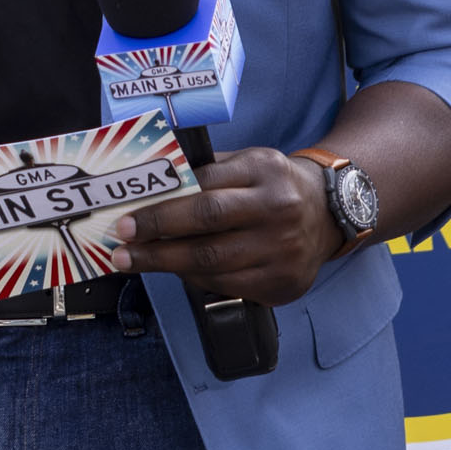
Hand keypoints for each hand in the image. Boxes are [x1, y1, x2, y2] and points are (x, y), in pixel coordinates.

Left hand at [110, 147, 340, 307]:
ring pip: (214, 263)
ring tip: (136, 262)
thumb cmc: (272, 185)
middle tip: (122, 246)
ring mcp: (284, 250)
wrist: (329, 213)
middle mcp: (277, 210)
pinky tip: (176, 273)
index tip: (127, 220)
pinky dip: (196, 280)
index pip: (203, 189)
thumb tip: (149, 186)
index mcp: (264, 172)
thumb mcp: (247, 163)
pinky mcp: (284, 283)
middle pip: (207, 227)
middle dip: (157, 238)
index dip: (160, 207)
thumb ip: (205, 172)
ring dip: (167, 265)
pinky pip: (229, 287)